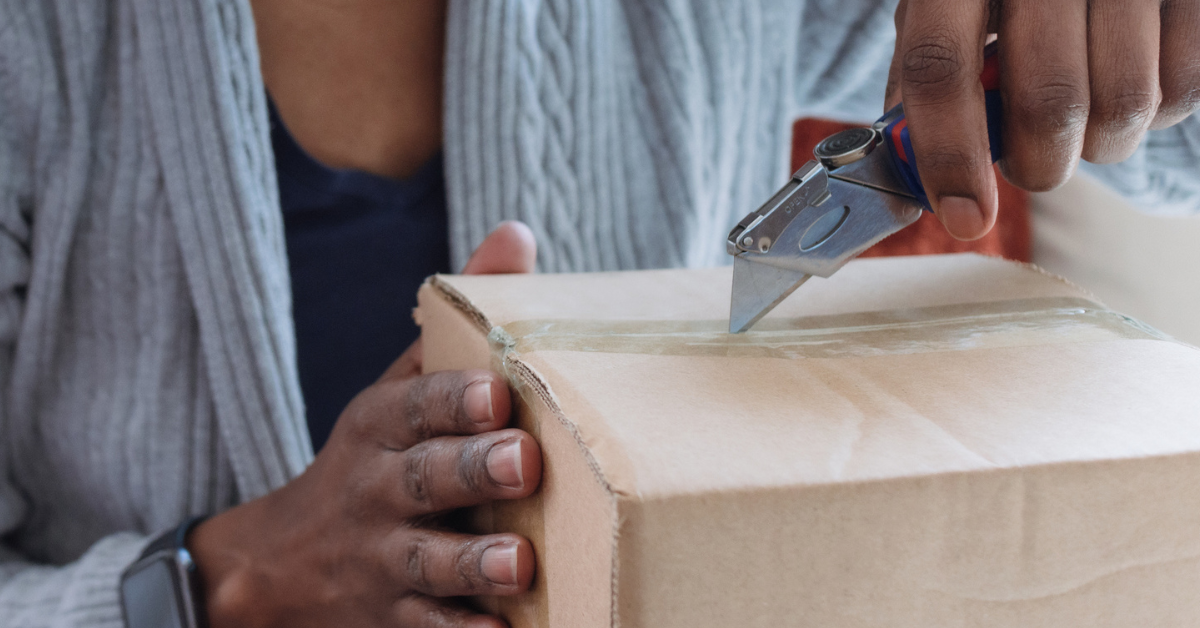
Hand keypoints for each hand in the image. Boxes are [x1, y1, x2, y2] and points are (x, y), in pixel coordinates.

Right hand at [190, 222, 539, 627]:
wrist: (277, 567)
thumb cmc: (373, 459)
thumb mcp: (401, 387)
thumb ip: (461, 319)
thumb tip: (518, 233)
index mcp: (382, 425)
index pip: (415, 403)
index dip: (452, 399)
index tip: (495, 394)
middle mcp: (378, 489)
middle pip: (424, 477)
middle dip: (472, 469)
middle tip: (522, 460)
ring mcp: (381, 558)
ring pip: (426, 560)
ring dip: (472, 562)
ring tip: (519, 562)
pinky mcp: (391, 618)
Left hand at [886, 0, 1199, 239]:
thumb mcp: (944, 13)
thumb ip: (921, 93)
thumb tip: (910, 196)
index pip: (941, 69)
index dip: (948, 154)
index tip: (963, 218)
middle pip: (1046, 103)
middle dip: (1038, 165)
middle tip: (1034, 163)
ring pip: (1124, 105)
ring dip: (1100, 145)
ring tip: (1083, 119)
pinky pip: (1182, 89)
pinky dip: (1155, 115)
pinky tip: (1126, 83)